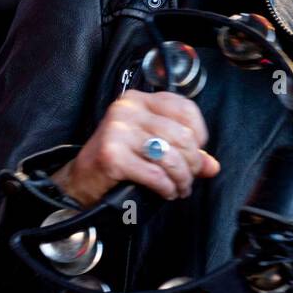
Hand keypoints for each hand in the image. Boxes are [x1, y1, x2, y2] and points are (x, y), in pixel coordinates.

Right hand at [50, 90, 219, 205]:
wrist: (80, 180)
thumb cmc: (118, 160)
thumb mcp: (151, 147)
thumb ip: (184, 151)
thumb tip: (212, 166)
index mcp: (139, 100)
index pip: (184, 108)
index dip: (199, 133)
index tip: (198, 152)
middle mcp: (128, 110)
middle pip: (181, 135)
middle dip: (192, 163)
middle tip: (190, 178)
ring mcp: (118, 130)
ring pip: (170, 156)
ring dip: (181, 178)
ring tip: (180, 188)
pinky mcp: (112, 155)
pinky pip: (154, 174)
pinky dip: (166, 187)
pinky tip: (166, 192)